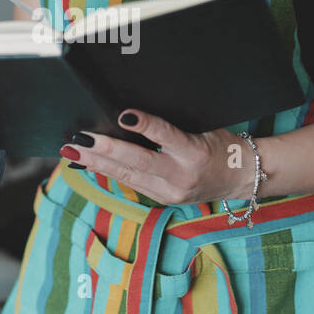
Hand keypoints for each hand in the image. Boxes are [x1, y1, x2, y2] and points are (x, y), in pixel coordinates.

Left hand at [60, 109, 256, 205]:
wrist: (241, 178)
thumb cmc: (222, 146)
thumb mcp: (203, 129)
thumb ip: (171, 128)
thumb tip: (130, 117)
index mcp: (194, 153)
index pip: (165, 135)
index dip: (144, 124)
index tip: (122, 114)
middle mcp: (181, 176)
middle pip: (136, 162)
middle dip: (103, 151)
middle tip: (78, 141)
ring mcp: (170, 192)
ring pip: (127, 176)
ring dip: (96, 164)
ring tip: (72, 153)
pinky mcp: (164, 199)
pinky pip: (132, 183)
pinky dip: (109, 171)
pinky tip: (89, 164)